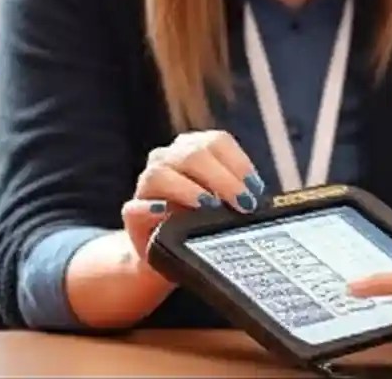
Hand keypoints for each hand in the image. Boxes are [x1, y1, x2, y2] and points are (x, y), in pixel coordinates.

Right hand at [121, 130, 264, 273]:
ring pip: (160, 174)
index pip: (217, 142)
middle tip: (242, 203)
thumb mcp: (225, 204)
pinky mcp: (132, 213)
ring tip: (209, 205)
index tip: (255, 189)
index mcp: (194, 148)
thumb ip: (238, 194)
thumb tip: (260, 198)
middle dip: (222, 179)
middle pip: (192, 154)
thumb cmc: (203, 220)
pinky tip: (165, 214)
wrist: (169, 250)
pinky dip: (150, 209)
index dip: (239, 163)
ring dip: (188, 189)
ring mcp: (146, 183)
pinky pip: (135, 206)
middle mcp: (168, 158)